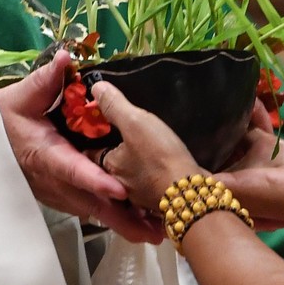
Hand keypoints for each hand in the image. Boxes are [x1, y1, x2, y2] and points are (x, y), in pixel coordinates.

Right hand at [0, 51, 162, 243]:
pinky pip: (89, 209)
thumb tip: (63, 58)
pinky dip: (112, 217)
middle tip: (153, 230)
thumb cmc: (4, 118)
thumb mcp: (21, 96)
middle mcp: (52, 180)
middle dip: (121, 216)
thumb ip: (44, 79)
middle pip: (89, 202)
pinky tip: (138, 224)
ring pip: (91, 211)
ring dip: (121, 222)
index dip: (95, 180)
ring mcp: (56, 193)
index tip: (119, 189)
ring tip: (154, 231)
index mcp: (44, 154)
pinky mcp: (61, 196)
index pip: (73, 169)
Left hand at [88, 81, 200, 209]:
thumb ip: (114, 106)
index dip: (93, 138)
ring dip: (136, 164)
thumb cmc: (159, 156)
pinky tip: (163, 162)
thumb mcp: (135, 122)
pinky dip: (154, 173)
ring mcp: (141, 195)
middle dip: (117, 151)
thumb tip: (95, 87)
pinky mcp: (162, 198)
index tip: (98, 124)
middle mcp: (120, 184)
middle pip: (113, 163)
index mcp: (109, 166)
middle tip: (124, 133)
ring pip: (133, 174)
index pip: (91, 151)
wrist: (192, 192)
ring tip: (145, 145)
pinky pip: (152, 181)